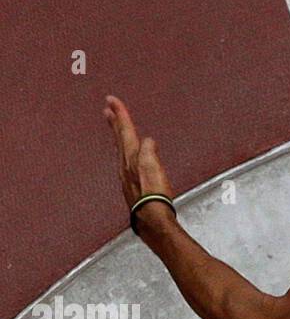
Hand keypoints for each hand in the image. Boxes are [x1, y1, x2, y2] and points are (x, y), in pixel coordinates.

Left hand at [103, 95, 174, 228]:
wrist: (152, 218)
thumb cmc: (153, 194)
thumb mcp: (153, 165)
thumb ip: (149, 149)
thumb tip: (148, 142)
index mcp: (132, 156)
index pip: (125, 130)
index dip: (120, 114)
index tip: (112, 100)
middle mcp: (126, 165)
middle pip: (120, 139)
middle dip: (115, 122)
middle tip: (108, 109)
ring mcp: (128, 176)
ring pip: (122, 150)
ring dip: (119, 136)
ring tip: (116, 127)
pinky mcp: (132, 186)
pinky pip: (127, 163)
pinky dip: (127, 153)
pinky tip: (131, 156)